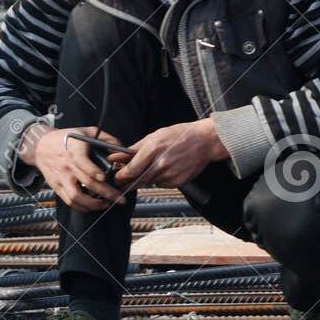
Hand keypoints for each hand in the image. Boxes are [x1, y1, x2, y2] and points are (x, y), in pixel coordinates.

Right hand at [20, 124, 129, 211]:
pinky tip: (93, 206)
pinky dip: (82, 207)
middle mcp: (67, 166)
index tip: (104, 178)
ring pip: (76, 197)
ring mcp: (62, 178)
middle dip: (106, 194)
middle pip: (87, 183)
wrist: (41, 146)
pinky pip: (70, 202)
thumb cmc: (66, 138)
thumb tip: (122, 149)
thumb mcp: (86, 131)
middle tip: (120, 199)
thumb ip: (106, 138)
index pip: (82, 162)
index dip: (93, 171)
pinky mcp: (57, 187)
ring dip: (93, 204)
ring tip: (106, 204)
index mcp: (74, 150)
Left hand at [111, 119, 227, 190]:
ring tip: (151, 167)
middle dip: (128, 181)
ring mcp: (170, 175)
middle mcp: (160, 164)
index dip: (121, 176)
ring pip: (149, 182)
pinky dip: (158, 179)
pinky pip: (161, 184)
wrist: (204, 141)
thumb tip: (115, 156)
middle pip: (138, 180)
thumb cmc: (179, 135)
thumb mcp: (153, 136)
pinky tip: (164, 169)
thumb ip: (133, 149)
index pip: (131, 170)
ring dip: (144, 178)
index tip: (117, 176)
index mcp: (152, 150)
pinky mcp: (177, 182)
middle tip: (124, 179)